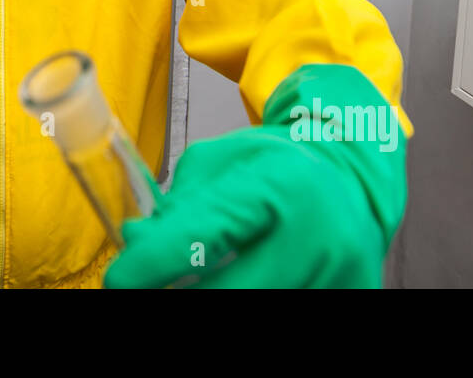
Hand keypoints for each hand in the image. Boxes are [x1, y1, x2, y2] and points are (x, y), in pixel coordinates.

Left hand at [103, 64, 405, 287]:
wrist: (354, 178)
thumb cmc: (279, 166)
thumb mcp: (224, 162)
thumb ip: (177, 205)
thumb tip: (135, 246)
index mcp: (281, 185)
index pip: (202, 237)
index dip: (149, 265)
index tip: (119, 279)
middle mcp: (318, 237)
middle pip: (226, 295)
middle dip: (175, 296)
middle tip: (147, 287)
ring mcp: (339, 278)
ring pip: (249, 310)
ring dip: (207, 296)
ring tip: (195, 278)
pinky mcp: (352, 298)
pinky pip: (279, 311)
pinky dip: (246, 300)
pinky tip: (236, 282)